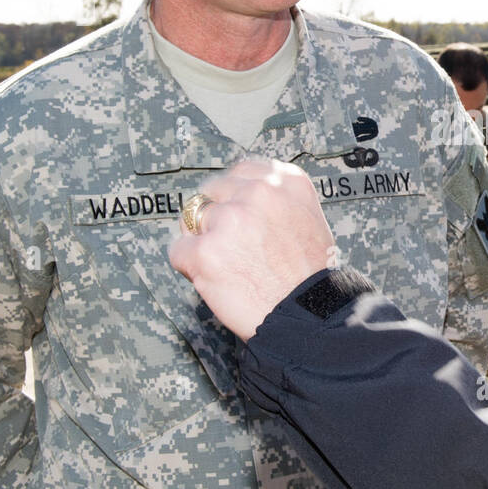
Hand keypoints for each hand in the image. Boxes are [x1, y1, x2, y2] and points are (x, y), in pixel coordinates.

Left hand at [169, 160, 335, 340]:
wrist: (309, 316)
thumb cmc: (310, 276)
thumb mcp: (308, 220)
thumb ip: (277, 201)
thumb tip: (240, 198)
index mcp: (286, 182)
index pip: (241, 171)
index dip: (234, 196)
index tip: (238, 214)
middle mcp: (258, 193)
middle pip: (212, 191)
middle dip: (216, 216)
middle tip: (232, 246)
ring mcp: (230, 220)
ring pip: (192, 219)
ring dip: (202, 240)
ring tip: (226, 265)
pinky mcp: (205, 251)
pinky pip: (177, 251)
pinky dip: (189, 267)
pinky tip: (212, 279)